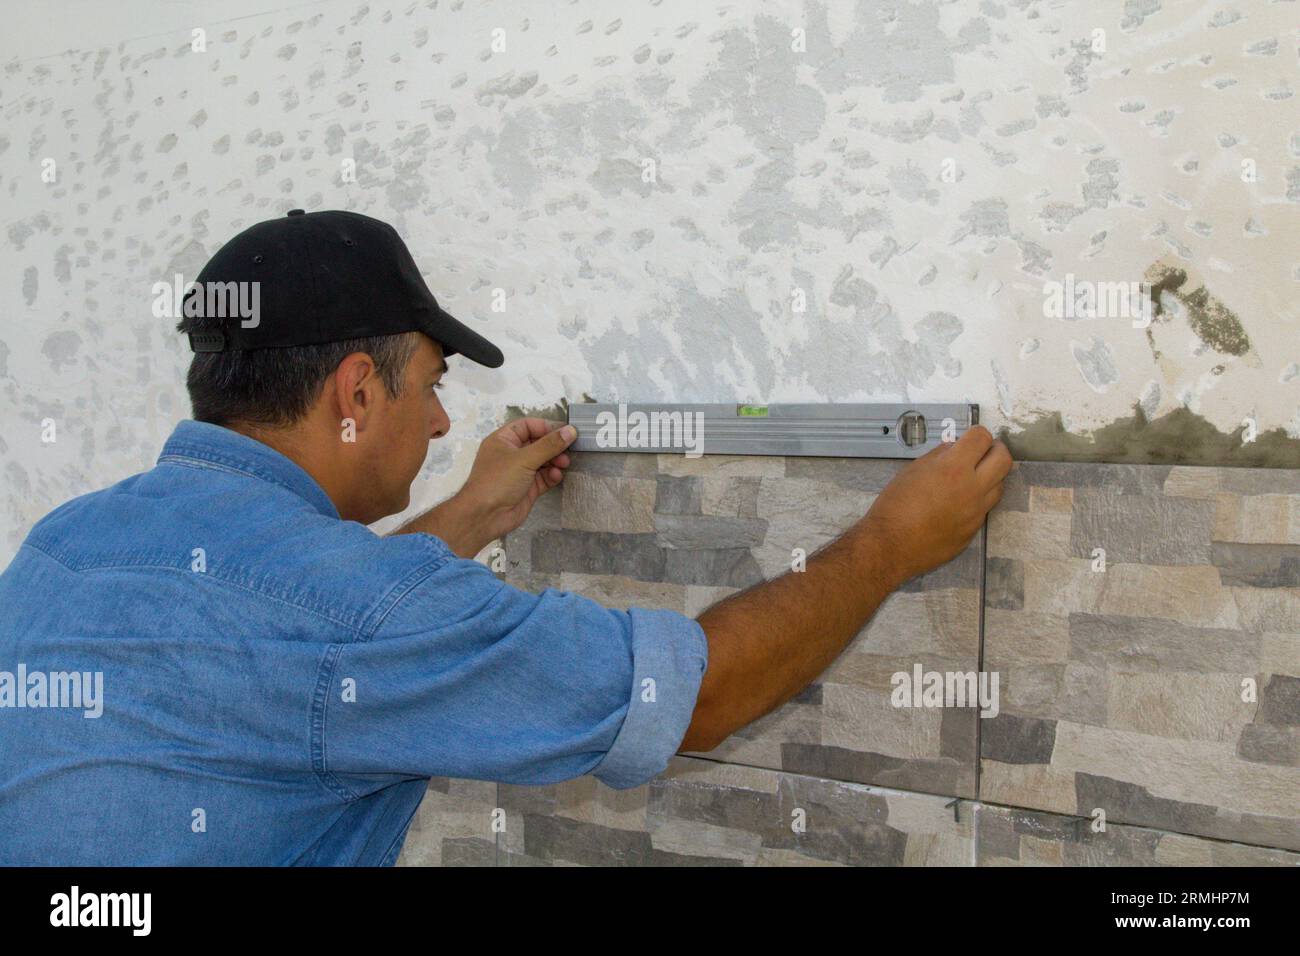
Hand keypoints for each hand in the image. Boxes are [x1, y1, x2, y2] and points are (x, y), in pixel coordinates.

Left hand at [452, 417, 577, 544]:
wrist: (485, 516)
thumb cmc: (495, 482)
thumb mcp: (524, 458)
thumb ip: (549, 445)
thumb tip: (569, 431)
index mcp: (503, 440)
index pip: (528, 426)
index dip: (546, 426)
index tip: (565, 430)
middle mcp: (511, 454)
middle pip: (538, 443)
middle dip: (554, 445)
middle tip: (569, 448)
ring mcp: (520, 472)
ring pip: (544, 460)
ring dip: (555, 460)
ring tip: (564, 463)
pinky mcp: (528, 488)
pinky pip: (544, 477)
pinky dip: (552, 475)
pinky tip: (556, 476)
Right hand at [863, 425, 1011, 584]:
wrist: (892, 545)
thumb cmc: (895, 506)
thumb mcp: (912, 471)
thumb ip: (938, 457)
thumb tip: (954, 449)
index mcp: (954, 468)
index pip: (982, 438)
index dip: (976, 434)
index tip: (971, 437)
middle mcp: (972, 488)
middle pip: (1004, 459)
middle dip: (995, 450)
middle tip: (983, 451)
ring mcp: (976, 512)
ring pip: (1000, 486)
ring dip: (990, 476)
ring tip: (972, 478)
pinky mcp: (974, 529)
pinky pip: (985, 508)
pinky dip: (978, 500)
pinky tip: (959, 502)